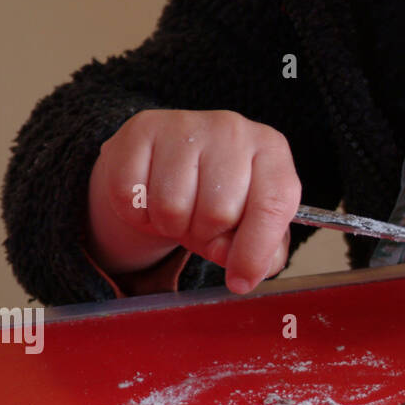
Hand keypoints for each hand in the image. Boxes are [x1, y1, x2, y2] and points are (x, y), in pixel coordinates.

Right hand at [86, 109, 302, 293]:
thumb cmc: (215, 194)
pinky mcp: (142, 129)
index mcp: (271, 151)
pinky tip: (150, 197)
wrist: (165, 160)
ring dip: (170, 225)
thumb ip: (262, 250)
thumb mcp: (248, 221)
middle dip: (206, 234)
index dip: (255, 250)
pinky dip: (137, 212)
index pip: (272, 205)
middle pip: (218, 212)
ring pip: (172, 206)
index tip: (241, 280)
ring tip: (178, 209)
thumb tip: (247, 273)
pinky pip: (131, 195)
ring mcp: (187, 124)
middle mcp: (234, 129)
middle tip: (201, 223)